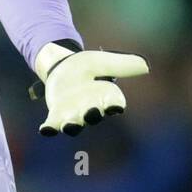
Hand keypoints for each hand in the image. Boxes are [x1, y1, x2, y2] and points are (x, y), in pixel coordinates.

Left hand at [31, 41, 149, 135]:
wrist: (65, 68)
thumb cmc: (89, 67)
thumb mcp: (104, 61)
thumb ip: (123, 65)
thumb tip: (146, 66)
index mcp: (106, 97)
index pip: (113, 104)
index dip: (115, 106)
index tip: (116, 107)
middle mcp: (91, 109)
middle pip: (93, 116)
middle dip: (93, 115)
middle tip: (93, 112)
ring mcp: (73, 114)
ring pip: (74, 124)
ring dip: (72, 126)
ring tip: (69, 125)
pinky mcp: (56, 114)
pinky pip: (53, 125)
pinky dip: (50, 129)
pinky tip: (45, 130)